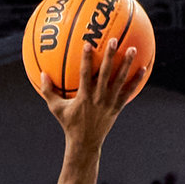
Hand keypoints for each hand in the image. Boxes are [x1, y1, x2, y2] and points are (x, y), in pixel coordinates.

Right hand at [38, 31, 143, 148]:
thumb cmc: (69, 124)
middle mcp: (98, 98)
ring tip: (133, 49)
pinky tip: (143, 69)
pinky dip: (136, 80)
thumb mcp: (56, 109)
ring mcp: (110, 102)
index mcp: (84, 97)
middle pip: (106, 73)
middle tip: (115, 40)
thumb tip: (41, 74)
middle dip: (110, 56)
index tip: (88, 44)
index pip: (85, 74)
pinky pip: (129, 91)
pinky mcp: (118, 107)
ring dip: (127, 64)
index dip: (87, 59)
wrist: (85, 143)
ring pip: (120, 80)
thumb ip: (48, 91)